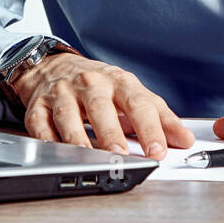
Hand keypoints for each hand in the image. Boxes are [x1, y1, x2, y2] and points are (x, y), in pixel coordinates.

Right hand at [13, 53, 194, 159]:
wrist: (56, 66)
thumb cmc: (100, 85)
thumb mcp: (133, 94)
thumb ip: (160, 117)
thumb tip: (184, 139)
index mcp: (119, 81)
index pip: (138, 103)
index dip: (149, 128)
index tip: (158, 150)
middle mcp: (90, 84)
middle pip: (100, 106)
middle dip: (110, 132)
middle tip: (121, 154)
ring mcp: (62, 93)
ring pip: (67, 114)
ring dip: (78, 137)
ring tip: (89, 156)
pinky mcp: (38, 105)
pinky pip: (39, 123)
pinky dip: (46, 138)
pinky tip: (55, 151)